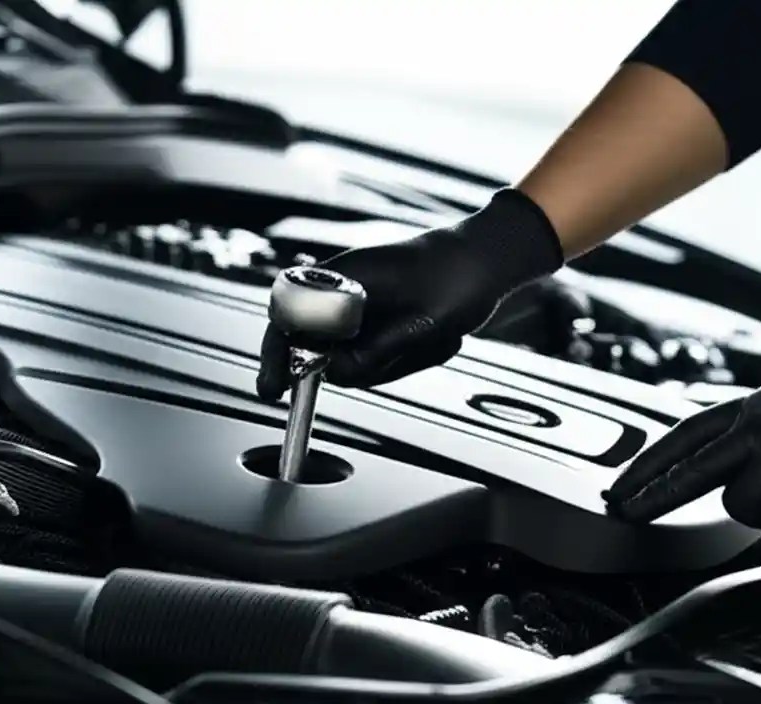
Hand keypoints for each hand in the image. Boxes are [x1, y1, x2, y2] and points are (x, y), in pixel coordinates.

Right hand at [257, 189, 563, 399]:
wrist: (487, 258)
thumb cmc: (457, 275)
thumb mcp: (422, 322)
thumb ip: (375, 351)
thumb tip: (336, 373)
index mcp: (344, 276)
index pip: (287, 315)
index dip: (276, 353)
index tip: (274, 387)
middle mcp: (343, 289)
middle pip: (318, 346)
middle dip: (355, 365)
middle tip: (400, 357)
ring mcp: (359, 303)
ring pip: (349, 356)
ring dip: (386, 363)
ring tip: (426, 343)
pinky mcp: (375, 316)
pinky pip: (371, 353)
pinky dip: (396, 359)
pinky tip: (427, 342)